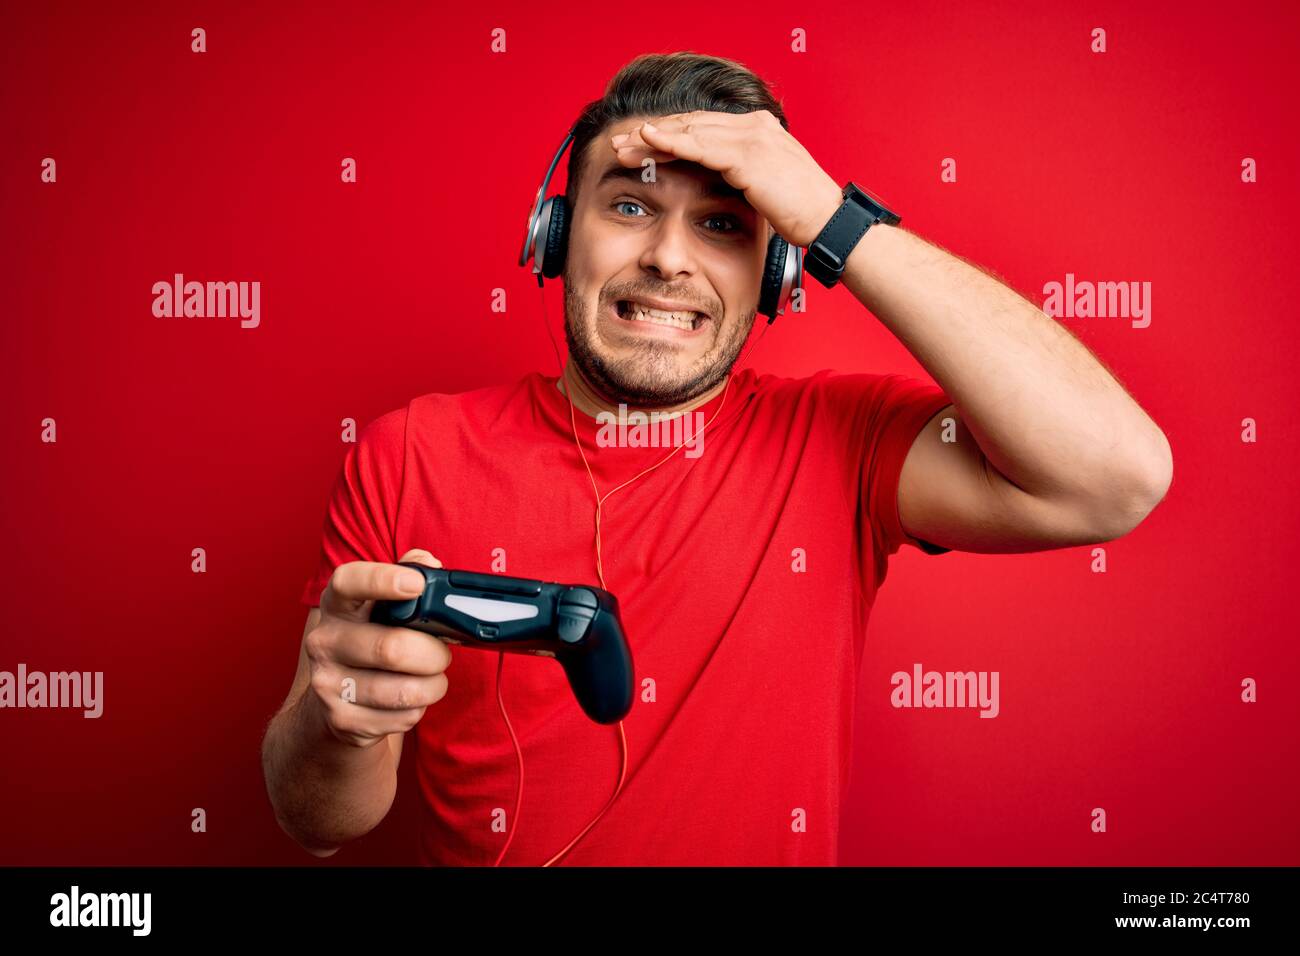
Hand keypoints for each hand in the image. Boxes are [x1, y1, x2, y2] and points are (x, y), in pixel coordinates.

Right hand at [305, 549, 451, 748]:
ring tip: (432, 677)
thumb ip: (408, 575)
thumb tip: (432, 566)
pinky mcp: (342, 720)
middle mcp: (325, 641)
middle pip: (392, 648)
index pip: (348, 582)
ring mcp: (328, 683)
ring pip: (404, 689)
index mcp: (337, 604)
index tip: (416, 584)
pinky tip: (410, 699)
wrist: (334, 703)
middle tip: (443, 653)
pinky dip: (420, 708)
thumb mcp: (382, 606)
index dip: (383, 579)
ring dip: (433, 685)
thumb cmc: (372, 641)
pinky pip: (402, 716)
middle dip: (434, 653)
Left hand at [608, 109, 843, 248]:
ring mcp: (752, 137)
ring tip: (623, 146)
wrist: (828, 222)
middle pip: (691, 124)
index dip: (669, 135)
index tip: (639, 147)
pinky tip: (649, 141)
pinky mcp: (749, 154)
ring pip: (690, 131)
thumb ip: (742, 178)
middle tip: (619, 144)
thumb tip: (718, 188)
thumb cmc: (801, 214)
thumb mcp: (766, 189)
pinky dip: (672, 141)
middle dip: (652, 134)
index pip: (703, 128)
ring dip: (653, 138)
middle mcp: (754, 126)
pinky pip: (701, 145)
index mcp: (758, 130)